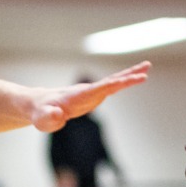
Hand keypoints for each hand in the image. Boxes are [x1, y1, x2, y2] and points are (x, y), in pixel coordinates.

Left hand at [23, 63, 150, 131]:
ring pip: (113, 82)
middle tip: (146, 70)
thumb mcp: (42, 119)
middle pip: (111, 81)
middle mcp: (87, 91)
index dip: (115, 84)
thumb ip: (50, 118)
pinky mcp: (93, 96)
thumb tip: (58, 115)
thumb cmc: (40, 113)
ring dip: (130, 75)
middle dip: (128, 76)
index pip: (100, 88)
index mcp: (78, 95)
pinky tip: (134, 79)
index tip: (130, 79)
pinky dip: (123, 82)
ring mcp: (91, 93)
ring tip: (147, 67)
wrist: (38, 105)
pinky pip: (111, 88)